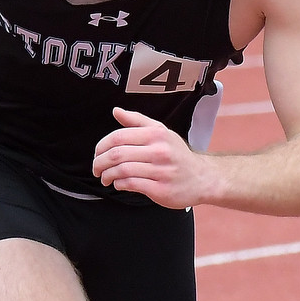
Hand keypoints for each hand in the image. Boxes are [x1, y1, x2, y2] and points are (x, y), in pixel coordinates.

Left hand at [91, 107, 215, 207]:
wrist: (202, 178)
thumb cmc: (177, 155)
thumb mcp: (161, 132)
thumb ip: (137, 121)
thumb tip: (116, 111)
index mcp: (156, 135)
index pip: (118, 137)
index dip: (101, 146)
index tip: (97, 153)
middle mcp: (159, 151)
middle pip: (117, 154)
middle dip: (99, 162)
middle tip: (96, 168)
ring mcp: (161, 171)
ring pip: (122, 170)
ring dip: (107, 175)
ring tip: (105, 178)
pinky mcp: (161, 189)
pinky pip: (131, 185)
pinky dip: (119, 184)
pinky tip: (119, 184)